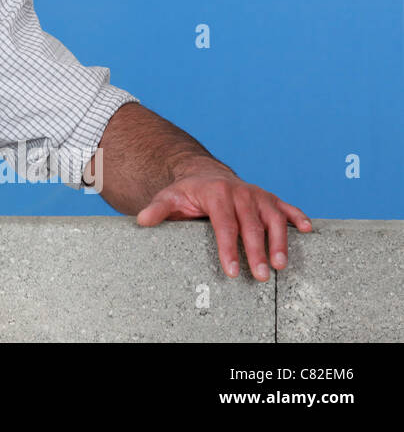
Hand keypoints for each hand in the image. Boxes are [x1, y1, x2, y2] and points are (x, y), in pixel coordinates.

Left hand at [135, 160, 312, 280]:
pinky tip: (308, 231)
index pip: (224, 225)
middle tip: (261, 275)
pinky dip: (299, 217)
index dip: (229, 248)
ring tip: (280, 265)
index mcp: (217, 194)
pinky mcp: (270, 199)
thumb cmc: (188, 192)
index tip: (232, 270)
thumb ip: (158, 209)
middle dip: (257, 251)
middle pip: (251, 225)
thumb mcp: (169, 198)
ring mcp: (258, 195)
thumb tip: (142, 220)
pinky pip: (287, 207)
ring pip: (274, 218)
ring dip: (279, 241)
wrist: (205, 174)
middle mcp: (241, 193)